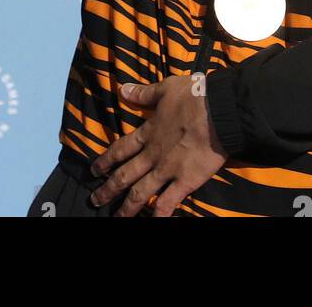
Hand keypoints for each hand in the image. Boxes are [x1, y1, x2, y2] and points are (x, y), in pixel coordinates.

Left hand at [88, 76, 227, 216]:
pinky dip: (158, 214)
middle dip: (108, 189)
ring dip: (127, 208)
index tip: (94, 171)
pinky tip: (151, 222)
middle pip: (125, 175)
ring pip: (141, 193)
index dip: (106, 161)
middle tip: (95, 200)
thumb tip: (122, 90)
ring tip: (116, 218)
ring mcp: (167, 170)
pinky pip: (168, 202)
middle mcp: (152, 154)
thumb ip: (142, 94)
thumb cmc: (192, 98)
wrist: (217, 112)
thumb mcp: (164, 89)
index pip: (120, 149)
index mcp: (147, 133)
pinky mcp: (185, 181)